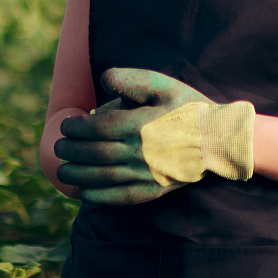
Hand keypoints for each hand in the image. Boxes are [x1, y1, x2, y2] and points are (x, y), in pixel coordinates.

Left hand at [55, 69, 208, 204]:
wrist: (218, 138)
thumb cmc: (187, 107)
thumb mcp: (162, 84)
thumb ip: (130, 79)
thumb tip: (102, 79)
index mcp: (140, 125)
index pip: (96, 129)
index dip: (76, 129)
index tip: (66, 126)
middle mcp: (140, 152)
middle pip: (94, 154)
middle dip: (71, 151)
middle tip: (59, 147)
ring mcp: (146, 174)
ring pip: (103, 177)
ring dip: (77, 176)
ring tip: (63, 171)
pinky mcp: (153, 190)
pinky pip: (120, 197)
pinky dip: (99, 198)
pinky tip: (85, 195)